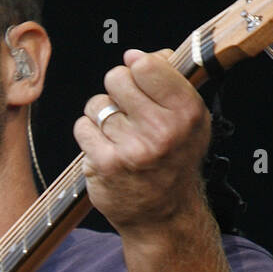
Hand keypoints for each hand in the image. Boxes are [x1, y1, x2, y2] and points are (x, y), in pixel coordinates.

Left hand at [73, 48, 212, 236]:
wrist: (163, 216)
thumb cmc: (173, 160)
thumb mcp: (189, 119)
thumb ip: (169, 81)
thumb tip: (136, 55)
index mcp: (186, 112)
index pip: (146, 65)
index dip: (136, 68)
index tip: (139, 78)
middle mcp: (162, 131)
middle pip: (117, 78)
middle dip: (117, 90)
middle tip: (127, 110)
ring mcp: (132, 149)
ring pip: (97, 104)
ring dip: (102, 116)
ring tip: (119, 135)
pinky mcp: (106, 164)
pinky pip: (83, 127)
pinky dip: (89, 135)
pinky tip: (105, 148)